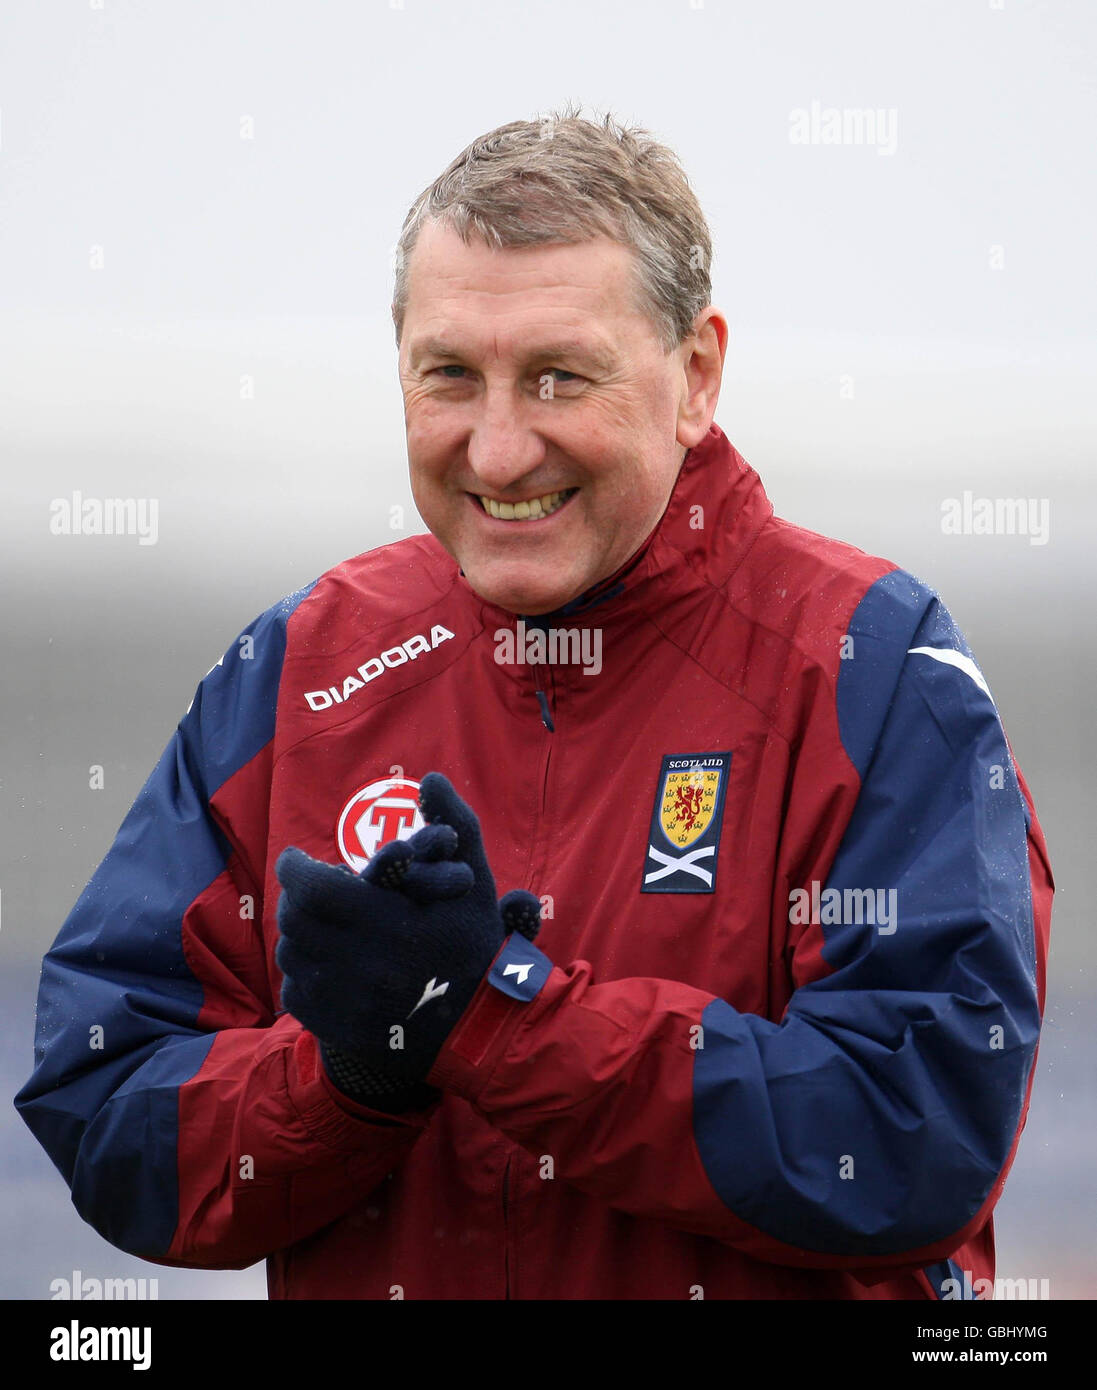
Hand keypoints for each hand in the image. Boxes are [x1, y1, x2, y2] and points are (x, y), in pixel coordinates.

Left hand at [275, 773, 540, 1089]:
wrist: (479, 1026)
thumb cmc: (474, 947)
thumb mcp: (474, 883)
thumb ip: (455, 825)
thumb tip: (433, 778)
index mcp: (390, 924)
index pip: (313, 889)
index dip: (295, 868)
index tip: (296, 858)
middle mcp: (363, 965)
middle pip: (296, 921)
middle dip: (295, 898)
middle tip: (308, 889)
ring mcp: (348, 1002)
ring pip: (291, 956)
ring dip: (298, 933)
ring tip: (318, 924)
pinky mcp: (339, 1028)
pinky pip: (296, 993)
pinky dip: (302, 972)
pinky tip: (324, 962)